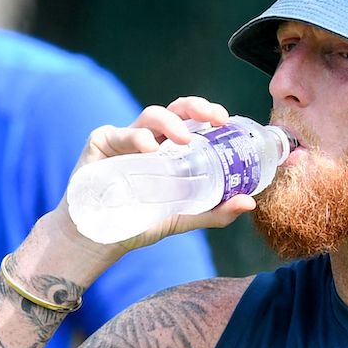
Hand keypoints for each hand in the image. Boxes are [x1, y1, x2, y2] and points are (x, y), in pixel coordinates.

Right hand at [59, 95, 257, 249]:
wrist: (98, 239)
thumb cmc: (139, 223)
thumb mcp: (183, 217)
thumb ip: (214, 211)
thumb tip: (249, 203)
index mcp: (168, 149)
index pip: (191, 121)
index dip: (208, 114)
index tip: (226, 121)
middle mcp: (149, 138)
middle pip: (174, 111)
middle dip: (196, 107)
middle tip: (214, 118)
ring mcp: (124, 138)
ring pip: (150, 116)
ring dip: (170, 123)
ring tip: (184, 140)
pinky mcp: (101, 142)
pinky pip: (120, 134)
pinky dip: (137, 139)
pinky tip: (149, 149)